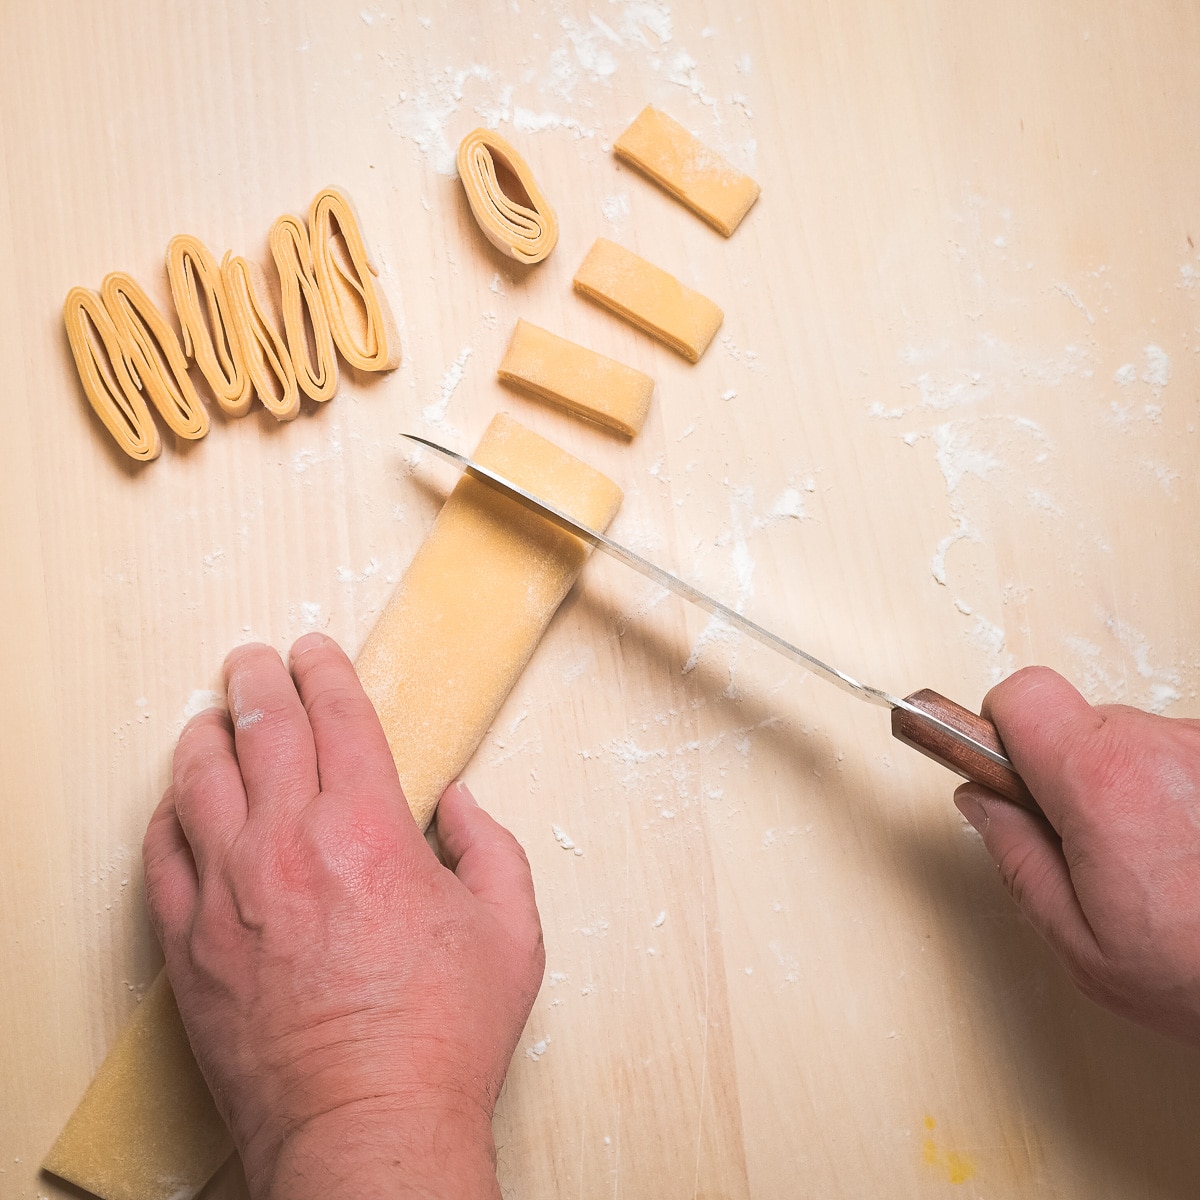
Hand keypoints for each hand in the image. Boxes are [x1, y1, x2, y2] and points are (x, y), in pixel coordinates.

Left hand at [142, 634, 544, 1199]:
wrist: (365, 1125)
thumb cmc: (439, 1036)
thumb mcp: (509, 927)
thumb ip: (491, 846)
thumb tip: (459, 804)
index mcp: (367, 829)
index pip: (338, 718)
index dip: (327, 672)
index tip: (317, 650)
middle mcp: (288, 844)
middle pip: (262, 730)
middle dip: (260, 680)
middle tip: (256, 659)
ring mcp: (227, 891)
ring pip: (199, 778)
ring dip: (206, 733)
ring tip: (212, 716)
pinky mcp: (188, 941)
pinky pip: (161, 851)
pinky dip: (169, 812)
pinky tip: (179, 801)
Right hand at [954, 666, 1199, 1046]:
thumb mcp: (1086, 945)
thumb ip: (1018, 861)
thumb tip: (982, 804)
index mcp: (1103, 782)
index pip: (1023, 696)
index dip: (1001, 730)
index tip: (1003, 769)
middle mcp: (1161, 746)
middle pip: (1079, 724)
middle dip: (1070, 773)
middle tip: (1089, 843)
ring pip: (1135, 743)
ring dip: (1132, 786)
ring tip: (1160, 860)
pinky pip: (1181, 758)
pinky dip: (1177, 792)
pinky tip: (1193, 851)